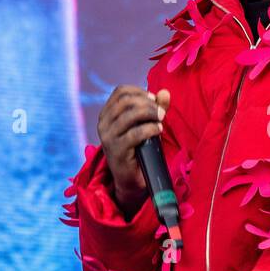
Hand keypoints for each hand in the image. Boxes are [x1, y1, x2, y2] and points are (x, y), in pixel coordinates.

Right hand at [95, 85, 170, 219]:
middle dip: (147, 103)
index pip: (120, 91)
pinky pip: (135, 133)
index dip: (139, 91)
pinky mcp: (116, 150)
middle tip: (161, 112)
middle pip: (126, 101)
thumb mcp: (146, 124)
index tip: (153, 99)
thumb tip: (165, 92)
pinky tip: (158, 130)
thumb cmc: (138, 149)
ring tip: (162, 120)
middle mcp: (103, 123)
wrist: (130, 179)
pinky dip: (150, 129)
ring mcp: (108, 137)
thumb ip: (156, 108)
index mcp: (107, 113)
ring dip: (150, 114)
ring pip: (130, 115)